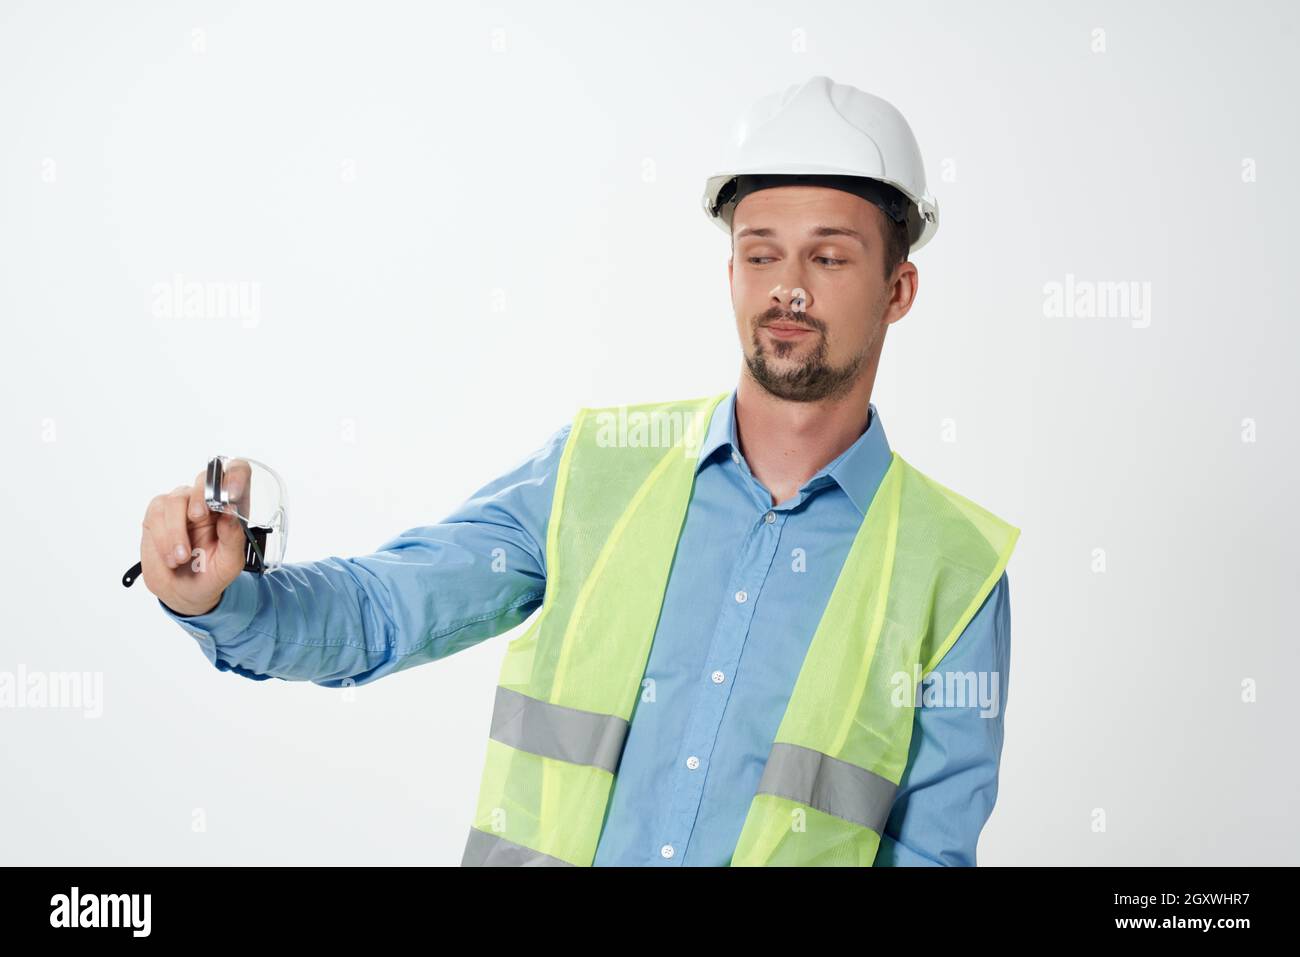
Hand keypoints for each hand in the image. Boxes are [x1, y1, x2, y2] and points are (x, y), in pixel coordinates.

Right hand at [138, 460, 252, 615]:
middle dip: (200, 497)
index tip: (230, 494)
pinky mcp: (158, 514)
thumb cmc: (212, 573)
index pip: (237, 472)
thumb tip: (230, 512)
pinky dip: (163, 537)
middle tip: (197, 518)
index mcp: (231, 507)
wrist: (184, 592)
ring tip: (182, 558)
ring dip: (177, 531)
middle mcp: (207, 501)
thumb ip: (233, 537)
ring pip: (177, 499)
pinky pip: (157, 513)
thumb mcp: (230, 562)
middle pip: (205, 478)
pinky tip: (171, 556)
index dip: (235, 475)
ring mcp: (181, 505)